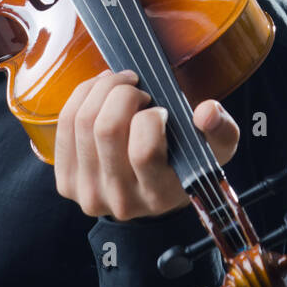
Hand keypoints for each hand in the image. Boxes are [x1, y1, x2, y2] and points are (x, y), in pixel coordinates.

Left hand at [53, 69, 239, 220]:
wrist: (154, 192)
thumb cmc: (186, 162)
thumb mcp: (215, 149)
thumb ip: (221, 129)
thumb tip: (206, 112)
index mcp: (159, 195)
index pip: (144, 151)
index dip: (151, 117)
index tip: (161, 110)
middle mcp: (120, 200)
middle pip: (106, 130)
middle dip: (123, 93)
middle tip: (138, 88)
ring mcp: (88, 193)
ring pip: (82, 121)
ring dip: (102, 89)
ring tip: (122, 86)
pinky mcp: (66, 181)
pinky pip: (65, 123)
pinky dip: (83, 95)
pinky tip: (101, 91)